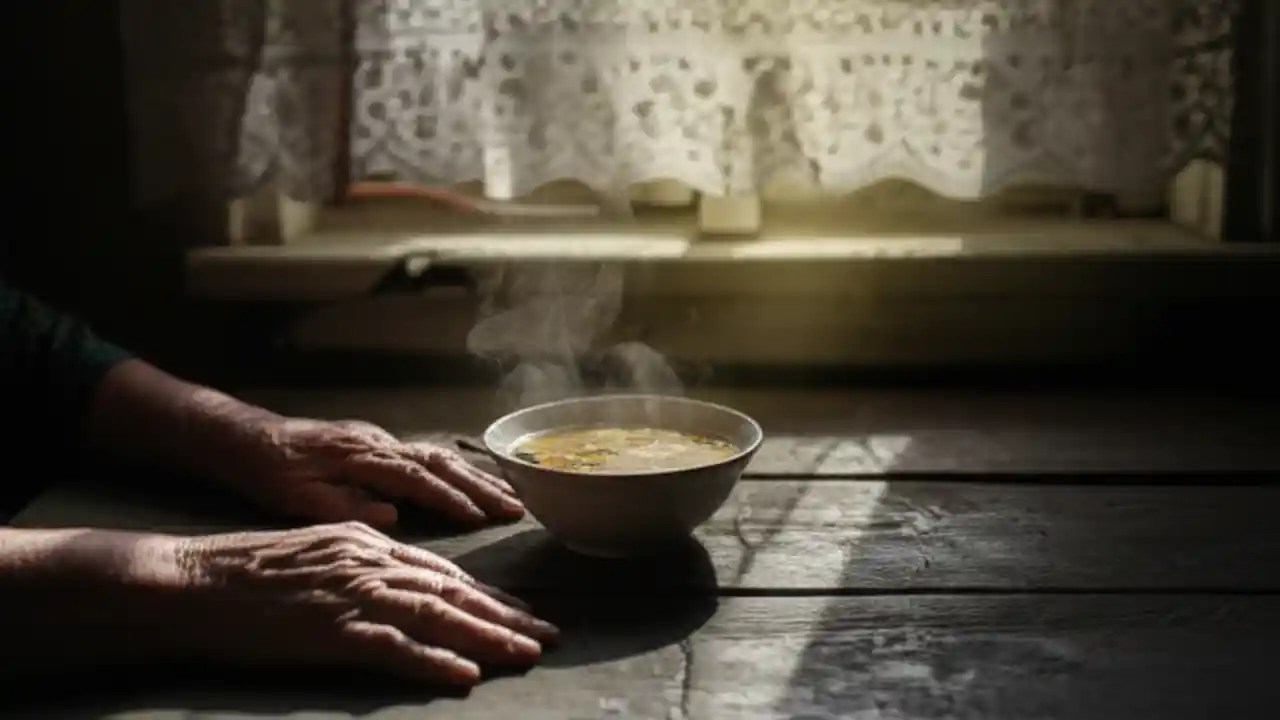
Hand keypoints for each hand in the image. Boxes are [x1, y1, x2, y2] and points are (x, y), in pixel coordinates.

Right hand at [1, 524, 556, 684]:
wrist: (196, 581)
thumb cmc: (250, 571)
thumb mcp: (319, 550)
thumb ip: (363, 561)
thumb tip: (403, 577)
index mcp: (369, 542)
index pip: (444, 572)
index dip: (488, 595)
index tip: (523, 611)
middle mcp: (372, 562)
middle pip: (454, 591)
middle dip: (507, 614)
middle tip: (550, 634)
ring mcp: (354, 595)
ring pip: (438, 616)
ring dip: (489, 637)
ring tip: (528, 654)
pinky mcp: (332, 630)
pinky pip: (394, 648)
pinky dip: (433, 662)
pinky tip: (465, 676)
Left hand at [207, 414, 522, 528]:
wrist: (242, 436)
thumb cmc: (265, 472)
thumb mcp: (292, 495)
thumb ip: (343, 503)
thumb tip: (393, 513)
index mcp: (359, 456)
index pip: (415, 478)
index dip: (450, 498)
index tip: (479, 518)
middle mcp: (376, 442)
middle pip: (438, 461)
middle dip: (480, 485)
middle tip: (515, 507)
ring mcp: (378, 439)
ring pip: (436, 455)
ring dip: (475, 476)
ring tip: (509, 497)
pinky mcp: (376, 442)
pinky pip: (425, 454)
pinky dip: (456, 468)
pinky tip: (473, 480)